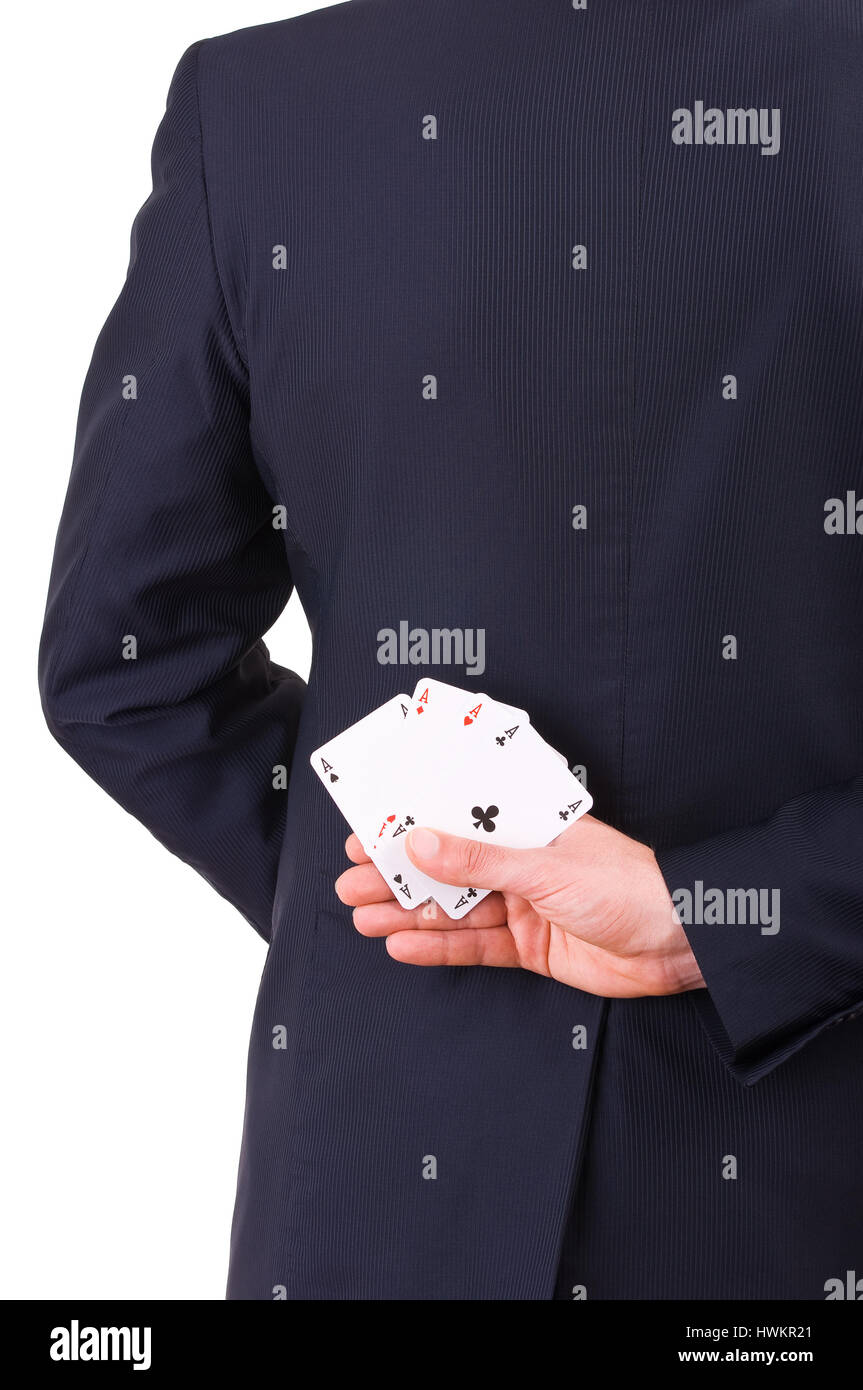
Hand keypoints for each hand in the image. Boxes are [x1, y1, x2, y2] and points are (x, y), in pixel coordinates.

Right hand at [334, 815, 704, 997]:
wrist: (683, 943)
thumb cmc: (628, 886)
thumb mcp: (546, 867)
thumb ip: (480, 861)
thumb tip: (420, 844)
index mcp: (528, 824)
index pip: (459, 815)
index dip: (412, 822)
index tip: (369, 829)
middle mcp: (522, 861)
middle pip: (447, 866)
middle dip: (399, 874)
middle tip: (351, 881)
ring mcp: (525, 904)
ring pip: (454, 908)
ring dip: (409, 913)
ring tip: (363, 916)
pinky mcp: (531, 945)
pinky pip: (475, 946)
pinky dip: (438, 947)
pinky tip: (402, 946)